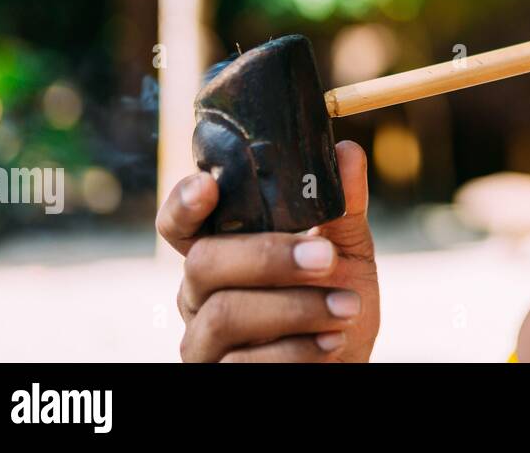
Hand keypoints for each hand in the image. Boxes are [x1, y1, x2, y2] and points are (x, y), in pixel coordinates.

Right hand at [156, 140, 379, 361]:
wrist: (348, 362)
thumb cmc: (338, 301)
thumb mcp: (349, 252)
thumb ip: (343, 207)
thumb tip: (348, 152)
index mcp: (224, 251)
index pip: (180, 225)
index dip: (183, 204)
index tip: (209, 185)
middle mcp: (200, 294)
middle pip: (204, 262)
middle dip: (269, 257)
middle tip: (327, 257)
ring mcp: (204, 341)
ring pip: (224, 314)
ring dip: (295, 308)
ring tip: (347, 307)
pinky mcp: (219, 378)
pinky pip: (243, 364)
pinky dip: (296, 351)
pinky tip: (331, 342)